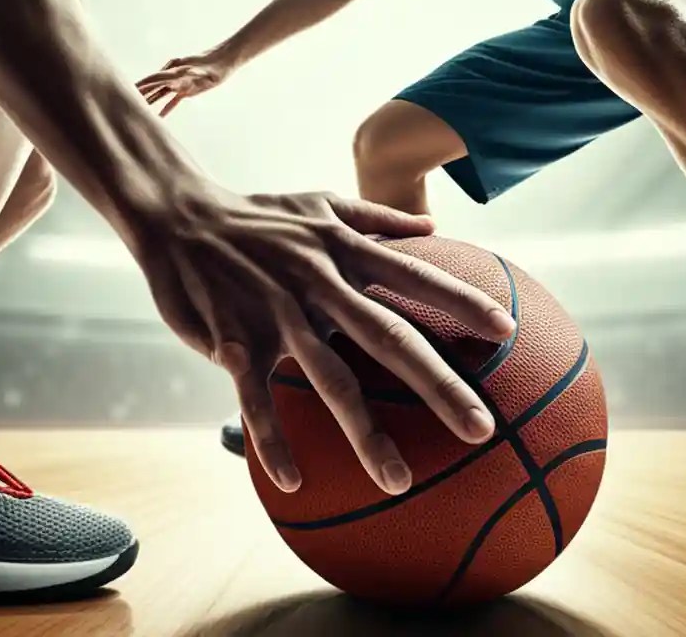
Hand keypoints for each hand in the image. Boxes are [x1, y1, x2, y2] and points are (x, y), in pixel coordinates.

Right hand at [131, 187, 514, 495]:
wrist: (178, 214)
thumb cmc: (256, 213)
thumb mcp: (320, 201)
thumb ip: (378, 215)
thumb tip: (433, 226)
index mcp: (345, 253)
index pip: (415, 278)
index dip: (461, 303)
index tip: (506, 331)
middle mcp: (320, 285)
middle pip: (390, 339)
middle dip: (438, 384)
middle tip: (482, 429)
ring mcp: (278, 315)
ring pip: (330, 380)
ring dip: (365, 433)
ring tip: (399, 483)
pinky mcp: (235, 341)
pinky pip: (257, 399)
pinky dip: (273, 440)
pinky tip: (295, 482)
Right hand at [135, 49, 235, 116]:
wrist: (226, 60)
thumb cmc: (215, 64)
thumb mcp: (203, 70)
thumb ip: (190, 73)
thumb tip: (177, 74)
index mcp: (175, 70)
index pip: (154, 78)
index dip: (142, 84)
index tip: (130, 89)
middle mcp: (174, 76)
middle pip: (153, 86)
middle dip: (141, 93)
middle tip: (125, 102)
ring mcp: (179, 82)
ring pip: (160, 94)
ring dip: (150, 101)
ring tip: (137, 110)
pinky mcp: (187, 89)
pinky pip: (172, 100)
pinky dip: (165, 108)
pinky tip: (158, 117)